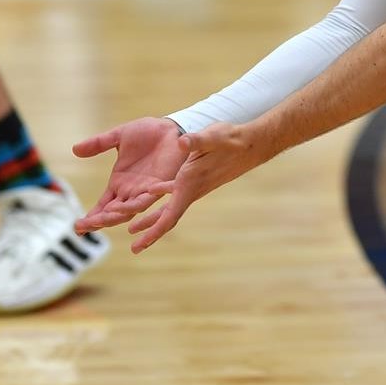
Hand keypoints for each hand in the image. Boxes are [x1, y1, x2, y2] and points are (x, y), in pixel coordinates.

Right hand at [71, 116, 186, 232]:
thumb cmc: (148, 132)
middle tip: (80, 228)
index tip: (77, 226)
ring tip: (96, 222)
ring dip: (111, 217)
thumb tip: (74, 149)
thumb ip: (98, 144)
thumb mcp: (118, 136)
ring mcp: (145, 191)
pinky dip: (131, 206)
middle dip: (96, 221)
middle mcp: (131, 191)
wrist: (172, 128)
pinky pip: (144, 200)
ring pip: (126, 211)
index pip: (103, 205)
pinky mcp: (159, 186)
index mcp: (119, 183)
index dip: (91, 216)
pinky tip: (118, 210)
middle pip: (112, 213)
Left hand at [124, 122, 277, 253]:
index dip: (154, 231)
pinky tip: (152, 191)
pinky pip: (173, 191)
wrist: (251, 143)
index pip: (170, 215)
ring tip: (133, 227)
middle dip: (150, 232)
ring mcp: (193, 184)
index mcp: (190, 184)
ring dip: (151, 216)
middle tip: (133, 248)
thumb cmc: (233, 140)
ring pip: (169, 205)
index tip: (139, 245)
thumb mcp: (214, 137)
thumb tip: (181, 141)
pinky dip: (160, 194)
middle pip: (167, 217)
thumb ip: (197, 140)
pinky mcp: (194, 175)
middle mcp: (191, 189)